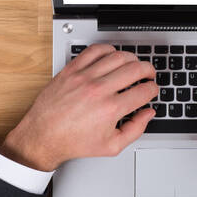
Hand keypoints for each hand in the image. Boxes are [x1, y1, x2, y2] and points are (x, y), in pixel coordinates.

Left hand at [0, 44, 156, 170]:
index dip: (153, 89)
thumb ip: (135, 130)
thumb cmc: (73, 142)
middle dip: (149, 71)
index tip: (152, 90)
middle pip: (136, 69)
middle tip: (149, 75)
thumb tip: (148, 113)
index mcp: (110, 109)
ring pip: (118, 56)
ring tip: (133, 65)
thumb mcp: (111, 146)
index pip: (144, 91)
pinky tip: (112, 56)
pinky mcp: (71, 70)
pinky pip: (94, 50)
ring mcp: (84, 77)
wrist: (43, 136)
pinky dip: (108, 50)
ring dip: (132, 59)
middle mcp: (98, 90)